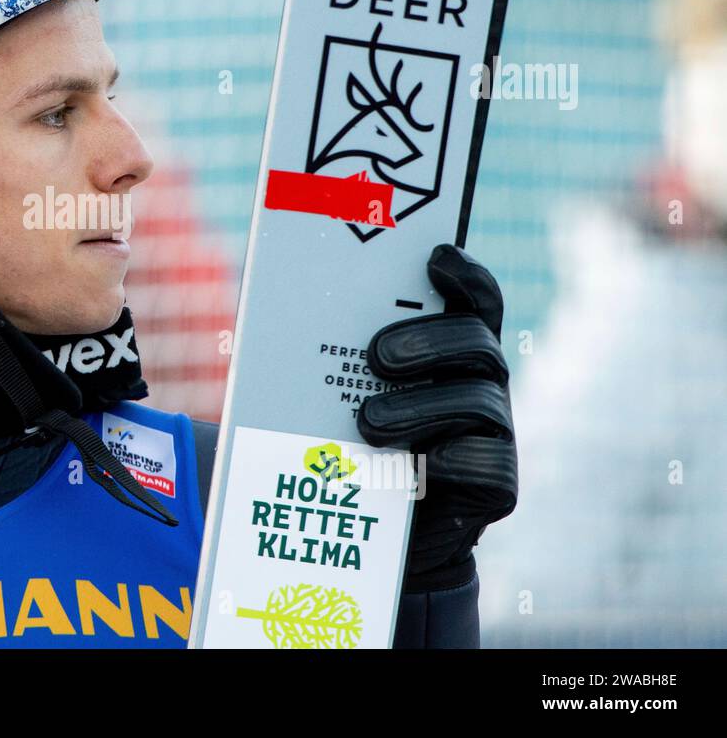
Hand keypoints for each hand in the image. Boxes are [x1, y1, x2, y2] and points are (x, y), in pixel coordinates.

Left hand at [356, 244, 517, 592]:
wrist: (361, 535)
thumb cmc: (343, 449)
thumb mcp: (333, 395)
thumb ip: (336, 356)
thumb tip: (296, 308)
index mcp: (450, 354)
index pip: (476, 302)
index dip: (465, 276)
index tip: (435, 257)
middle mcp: (480, 386)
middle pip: (478, 343)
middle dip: (429, 342)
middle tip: (376, 357)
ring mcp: (494, 435)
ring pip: (480, 402)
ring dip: (420, 407)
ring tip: (366, 423)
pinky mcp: (497, 486)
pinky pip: (489, 464)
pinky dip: (448, 459)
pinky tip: (416, 466)